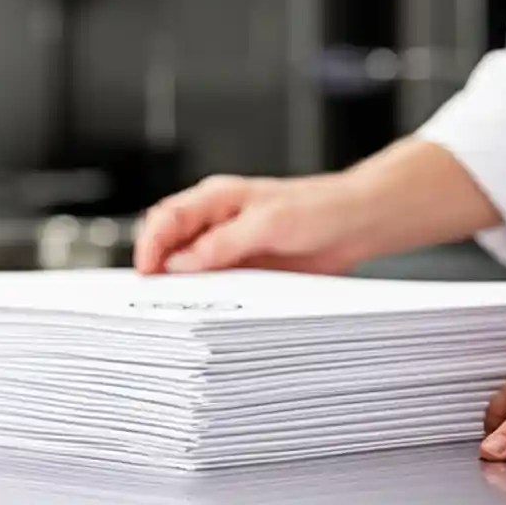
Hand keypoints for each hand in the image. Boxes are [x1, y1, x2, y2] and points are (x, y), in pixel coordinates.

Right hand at [133, 140, 503, 275]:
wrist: (357, 223)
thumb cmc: (320, 208)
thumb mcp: (270, 223)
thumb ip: (223, 242)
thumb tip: (182, 262)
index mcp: (216, 198)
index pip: (165, 217)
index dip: (149, 245)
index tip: (147, 272)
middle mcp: (216, 220)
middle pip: (168, 241)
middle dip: (156, 266)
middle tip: (155, 294)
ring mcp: (228, 245)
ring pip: (187, 265)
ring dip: (179, 284)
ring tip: (176, 304)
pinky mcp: (243, 266)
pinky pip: (212, 281)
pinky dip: (203, 294)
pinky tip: (206, 306)